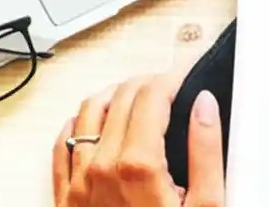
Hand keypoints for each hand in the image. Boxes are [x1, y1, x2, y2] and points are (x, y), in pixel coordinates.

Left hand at [53, 73, 224, 206]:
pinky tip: (95, 127)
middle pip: (121, 96)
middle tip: (170, 86)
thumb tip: (204, 105)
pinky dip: (78, 125)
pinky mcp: (65, 199)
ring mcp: (78, 182)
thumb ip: (206, 151)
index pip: (151, 94)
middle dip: (147, 82)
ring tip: (136, 98)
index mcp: (139, 165)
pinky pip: (62, 145)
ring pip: (86, 112)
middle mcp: (101, 167)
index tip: (186, 74)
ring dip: (113, 96)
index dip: (172, 77)